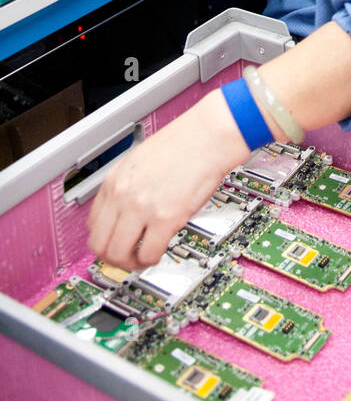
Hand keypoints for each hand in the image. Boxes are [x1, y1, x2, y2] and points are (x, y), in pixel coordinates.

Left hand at [87, 90, 249, 269]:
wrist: (208, 136)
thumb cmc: (183, 143)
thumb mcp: (140, 161)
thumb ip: (129, 187)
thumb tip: (126, 212)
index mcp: (114, 180)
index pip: (92, 224)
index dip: (104, 240)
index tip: (114, 243)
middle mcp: (123, 194)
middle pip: (99, 245)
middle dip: (111, 258)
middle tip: (126, 259)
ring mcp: (142, 207)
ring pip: (118, 255)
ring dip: (130, 264)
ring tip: (142, 259)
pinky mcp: (166, 218)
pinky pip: (148, 254)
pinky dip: (151, 260)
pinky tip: (159, 252)